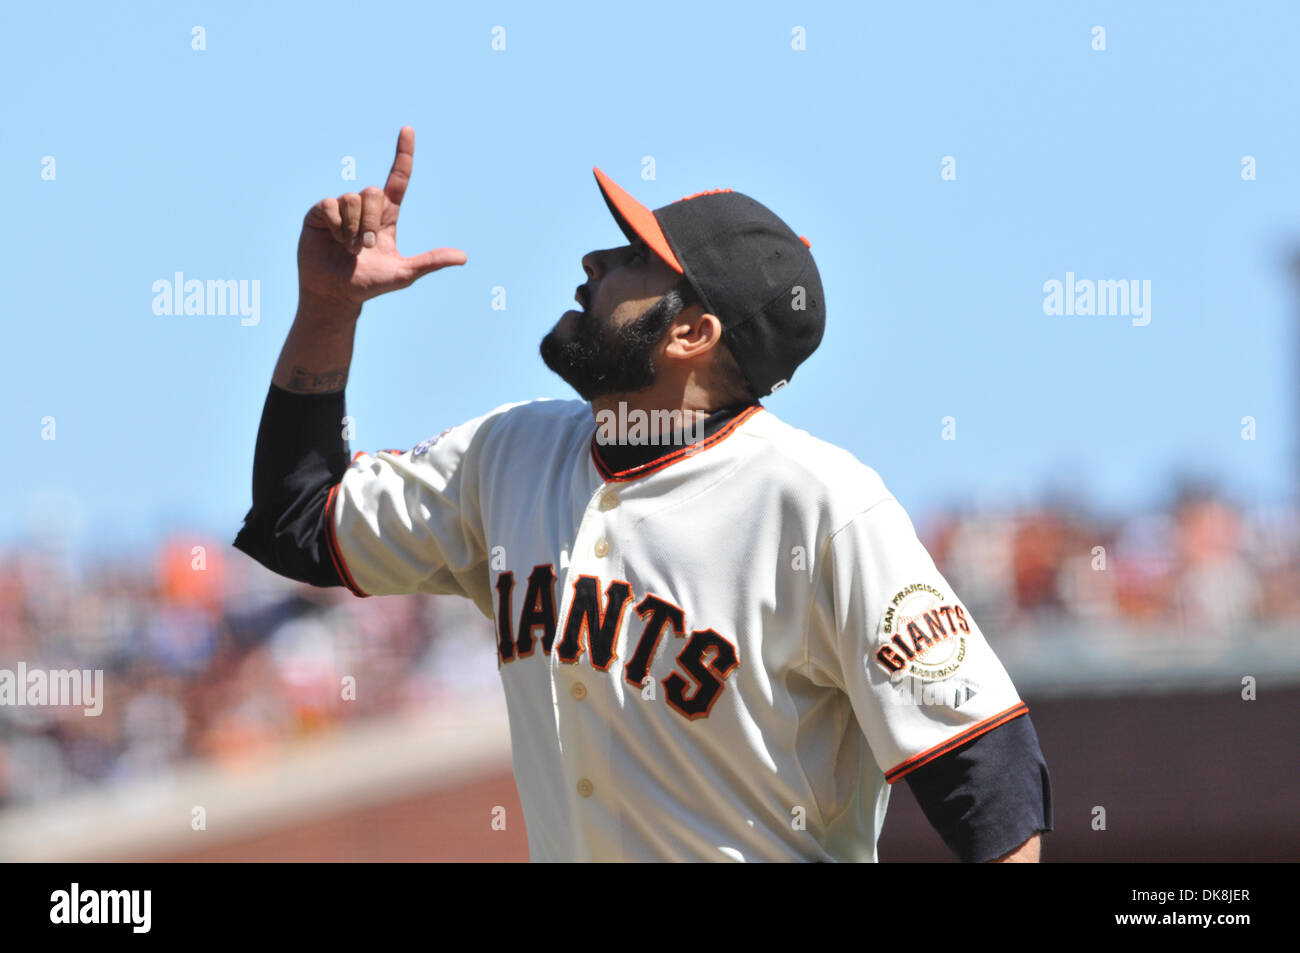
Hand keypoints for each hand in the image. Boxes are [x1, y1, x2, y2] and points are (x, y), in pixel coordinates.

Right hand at [297, 126, 466, 308]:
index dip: (403, 155)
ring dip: (353, 229)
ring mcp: (341, 208)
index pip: (397, 179)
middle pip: (373, 191)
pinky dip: (337, 226)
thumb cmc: (369, 284)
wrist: (335, 294)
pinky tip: (334, 240)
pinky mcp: (320, 212)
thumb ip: (430, 262)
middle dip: (371, 222)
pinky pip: (331, 205)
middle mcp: (364, 207)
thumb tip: (463, 257)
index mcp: (386, 216)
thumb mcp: (403, 273)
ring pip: (352, 198)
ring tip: (350, 248)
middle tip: (365, 247)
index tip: (408, 130)